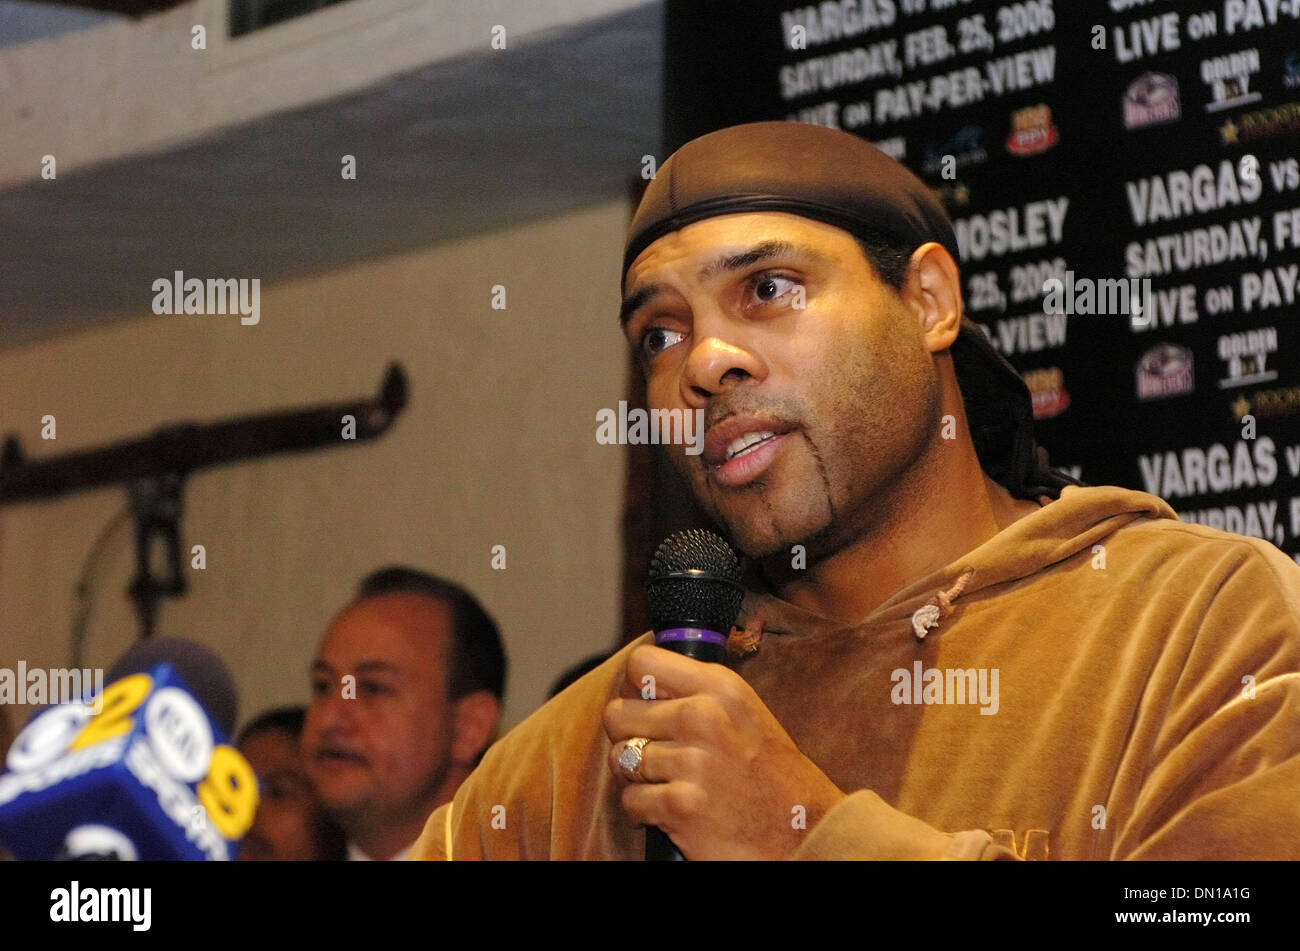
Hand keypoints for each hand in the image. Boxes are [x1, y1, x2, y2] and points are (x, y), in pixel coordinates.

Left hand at [602, 644, 844, 858]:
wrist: (804, 832)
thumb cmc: (771, 774)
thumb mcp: (744, 712)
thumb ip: (696, 691)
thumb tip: (639, 680)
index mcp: (720, 686)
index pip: (642, 663)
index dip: (635, 688)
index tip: (644, 705)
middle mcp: (703, 716)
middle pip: (618, 713)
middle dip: (630, 737)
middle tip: (658, 754)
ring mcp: (692, 762)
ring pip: (621, 759)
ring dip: (640, 778)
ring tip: (673, 784)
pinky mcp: (681, 805)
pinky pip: (631, 800)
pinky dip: (646, 811)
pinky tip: (675, 810)